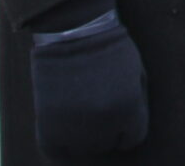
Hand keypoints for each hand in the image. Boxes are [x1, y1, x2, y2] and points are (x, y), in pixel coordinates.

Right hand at [30, 10, 147, 158]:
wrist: (72, 32)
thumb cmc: (109, 48)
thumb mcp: (137, 71)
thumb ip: (136, 103)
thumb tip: (129, 130)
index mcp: (129, 109)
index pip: (132, 139)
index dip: (127, 127)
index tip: (120, 114)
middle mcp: (103, 124)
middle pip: (107, 143)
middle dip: (106, 127)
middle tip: (97, 104)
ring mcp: (74, 128)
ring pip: (83, 148)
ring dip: (83, 134)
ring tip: (80, 108)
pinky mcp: (47, 127)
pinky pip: (55, 151)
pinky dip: (60, 142)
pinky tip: (63, 125)